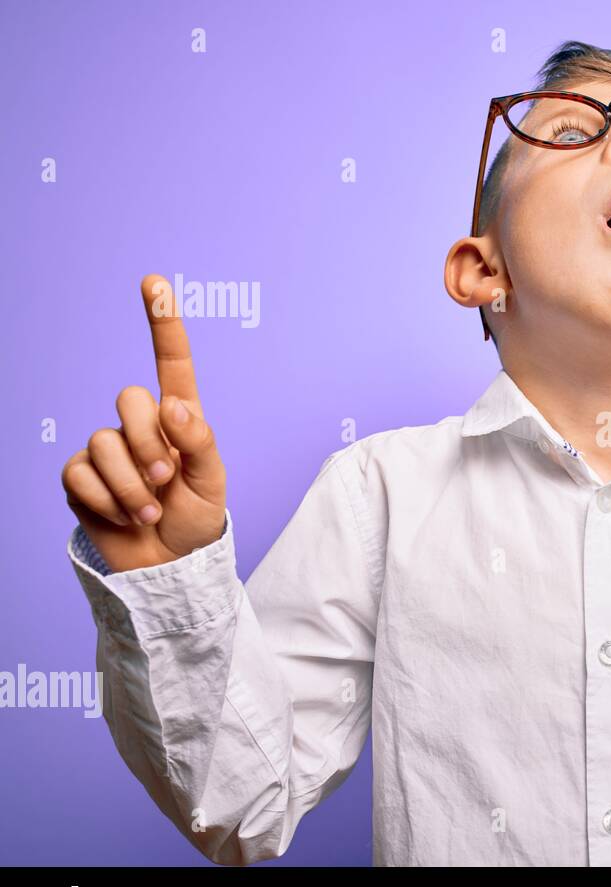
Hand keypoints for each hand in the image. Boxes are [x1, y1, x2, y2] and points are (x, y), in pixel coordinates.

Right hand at [61, 276, 226, 571]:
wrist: (167, 563)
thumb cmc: (195, 518)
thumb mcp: (212, 481)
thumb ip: (200, 440)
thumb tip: (172, 404)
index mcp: (179, 419)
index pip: (171, 363)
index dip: (162, 322)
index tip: (154, 283)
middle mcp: (140, 425)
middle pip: (130, 400)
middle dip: (150, 445)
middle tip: (167, 481)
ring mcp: (106, 448)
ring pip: (104, 443)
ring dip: (133, 486)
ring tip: (151, 509)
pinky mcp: (80, 476)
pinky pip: (81, 475)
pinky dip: (108, 502)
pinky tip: (124, 515)